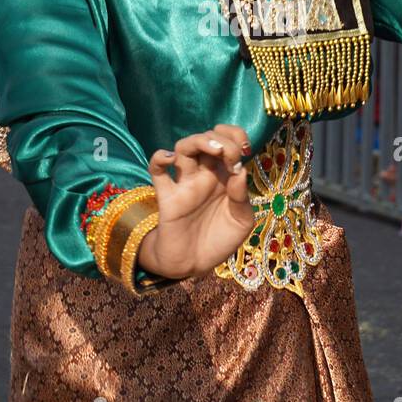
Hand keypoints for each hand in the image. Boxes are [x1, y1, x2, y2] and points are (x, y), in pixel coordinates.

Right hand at [138, 123, 254, 279]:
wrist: (193, 265)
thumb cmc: (219, 241)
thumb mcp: (241, 222)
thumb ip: (242, 198)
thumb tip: (240, 172)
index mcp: (224, 176)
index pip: (228, 141)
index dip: (236, 136)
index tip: (245, 149)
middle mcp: (205, 174)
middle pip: (207, 139)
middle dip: (223, 140)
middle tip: (232, 156)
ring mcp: (185, 183)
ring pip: (184, 147)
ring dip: (198, 141)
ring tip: (214, 150)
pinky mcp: (167, 196)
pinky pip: (156, 169)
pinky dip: (160, 157)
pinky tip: (170, 159)